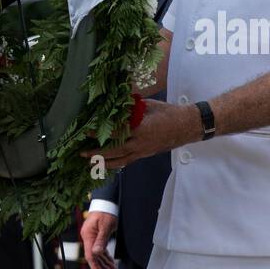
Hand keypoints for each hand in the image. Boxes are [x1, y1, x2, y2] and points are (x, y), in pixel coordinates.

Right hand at [80, 211, 117, 268]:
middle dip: (102, 267)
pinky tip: (110, 263)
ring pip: (98, 254)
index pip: (90, 255)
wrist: (106, 202)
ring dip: (105, 263)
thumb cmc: (106, 212)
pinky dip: (106, 257)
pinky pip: (100, 249)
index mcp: (88, 235)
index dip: (95, 267)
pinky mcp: (97, 236)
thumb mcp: (105, 225)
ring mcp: (92, 237)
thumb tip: (96, 253)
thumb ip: (101, 240)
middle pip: (94, 256)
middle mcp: (89, 237)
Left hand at [83, 99, 199, 169]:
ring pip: (121, 161)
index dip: (101, 133)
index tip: (88, 131)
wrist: (186, 126)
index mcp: (141, 130)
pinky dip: (116, 163)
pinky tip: (108, 162)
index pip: (116, 132)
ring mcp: (143, 152)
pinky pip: (128, 161)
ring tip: (91, 163)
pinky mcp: (145, 154)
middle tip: (83, 153)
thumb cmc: (168, 113)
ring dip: (105, 163)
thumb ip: (131, 108)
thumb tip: (114, 106)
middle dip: (98, 153)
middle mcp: (141, 144)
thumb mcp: (148, 106)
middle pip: (115, 152)